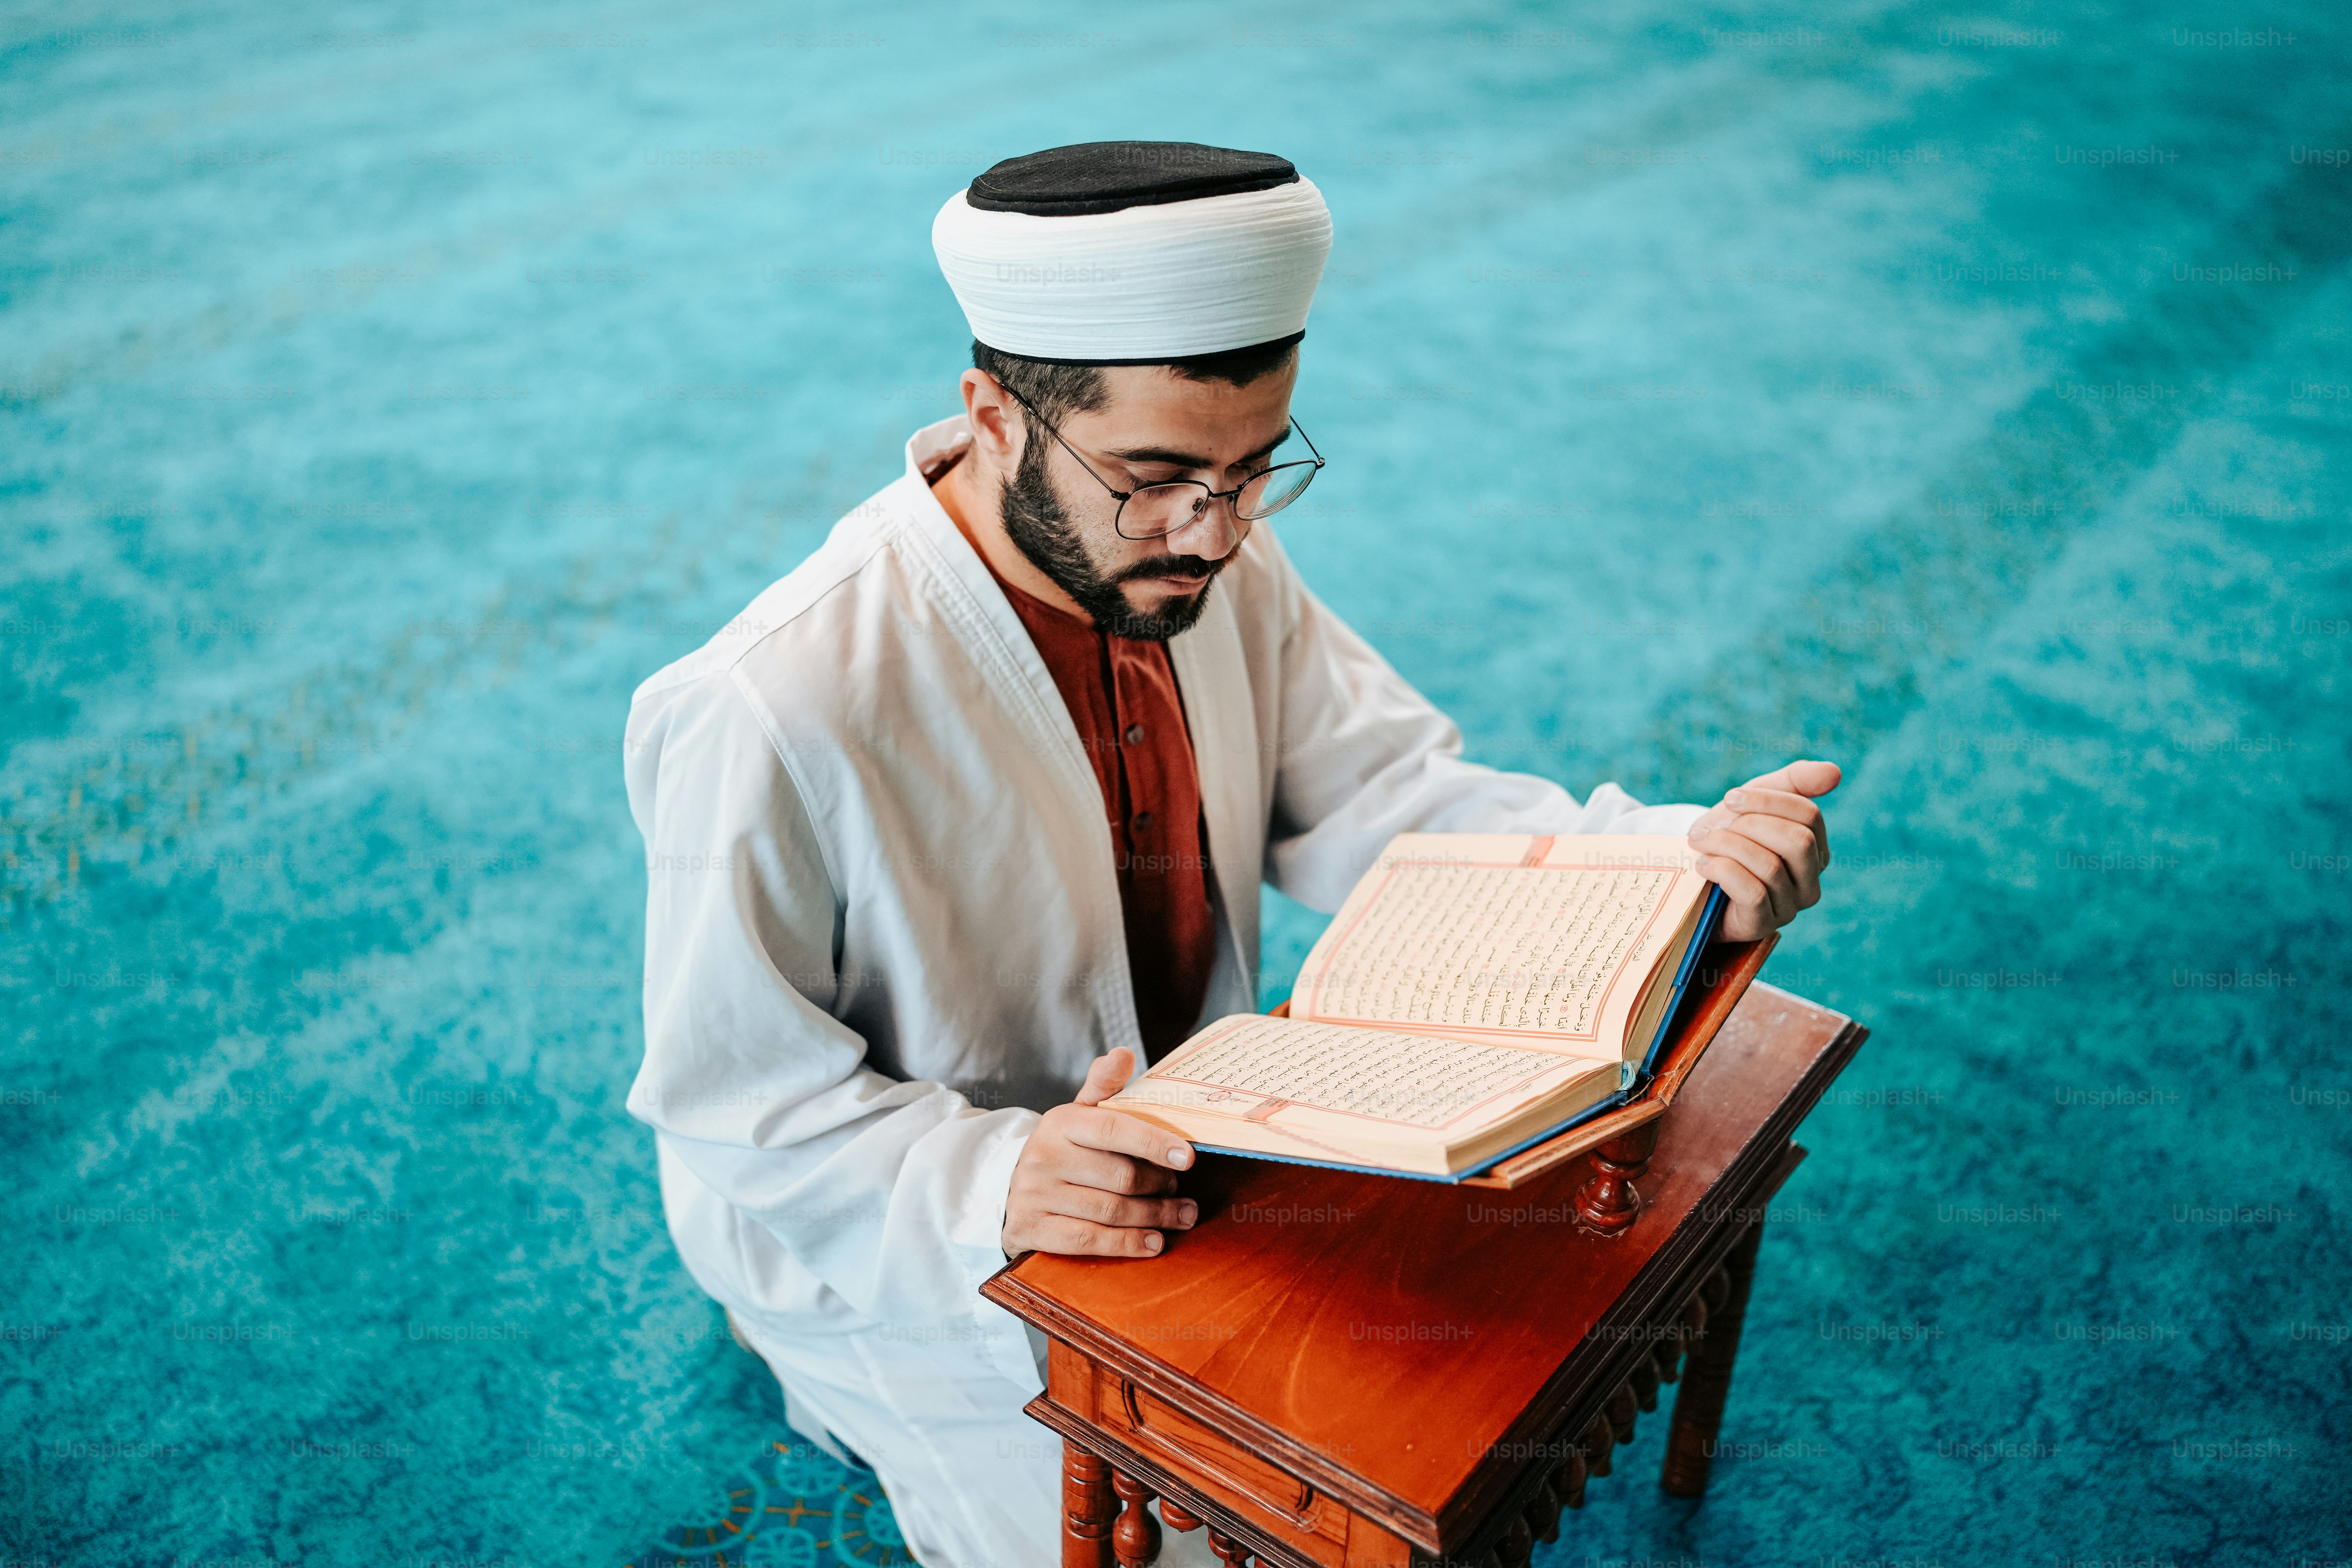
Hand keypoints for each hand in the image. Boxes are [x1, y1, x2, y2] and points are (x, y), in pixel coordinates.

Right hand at [1001, 1047, 1196, 1258]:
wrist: (1006, 1186)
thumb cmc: (1062, 1149)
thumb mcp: (1078, 1114)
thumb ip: (1104, 1087)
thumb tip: (1123, 1054)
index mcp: (1061, 1122)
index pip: (1114, 1129)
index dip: (1154, 1143)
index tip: (1187, 1157)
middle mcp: (1044, 1157)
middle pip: (1120, 1176)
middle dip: (1160, 1186)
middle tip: (1181, 1191)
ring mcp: (1035, 1196)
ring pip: (1110, 1211)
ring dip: (1154, 1217)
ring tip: (1182, 1216)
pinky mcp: (1031, 1230)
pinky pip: (1088, 1241)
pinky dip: (1127, 1244)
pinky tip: (1154, 1243)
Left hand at [1686, 759, 1839, 941]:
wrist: (1691, 878)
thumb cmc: (1729, 837)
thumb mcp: (1755, 803)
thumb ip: (1793, 782)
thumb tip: (1835, 771)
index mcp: (1815, 849)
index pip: (1809, 815)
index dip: (1767, 800)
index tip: (1731, 799)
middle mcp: (1810, 881)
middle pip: (1797, 841)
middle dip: (1749, 825)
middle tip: (1714, 825)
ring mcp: (1790, 907)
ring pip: (1771, 865)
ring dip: (1727, 846)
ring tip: (1701, 843)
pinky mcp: (1762, 925)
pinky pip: (1753, 893)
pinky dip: (1722, 870)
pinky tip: (1703, 865)